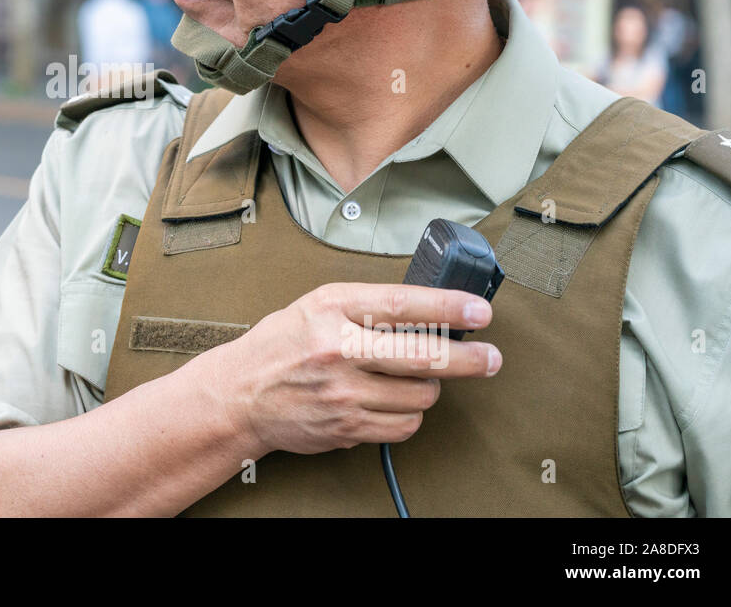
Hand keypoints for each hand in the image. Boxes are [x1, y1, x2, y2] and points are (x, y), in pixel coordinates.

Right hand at [202, 281, 500, 457]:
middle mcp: (338, 348)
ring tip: (416, 378)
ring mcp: (343, 392)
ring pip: (420, 395)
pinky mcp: (346, 426)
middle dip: (469, 359)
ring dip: (429, 388)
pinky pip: (403, 425)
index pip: (403, 304)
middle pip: (424, 355)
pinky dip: (409, 414)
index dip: (449, 306)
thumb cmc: (281, 346)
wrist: (240, 394)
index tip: (480, 309)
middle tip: (490, 358)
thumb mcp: (316, 306)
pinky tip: (395, 402)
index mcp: (332, 309)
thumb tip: (431, 311)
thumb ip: (367, 306)